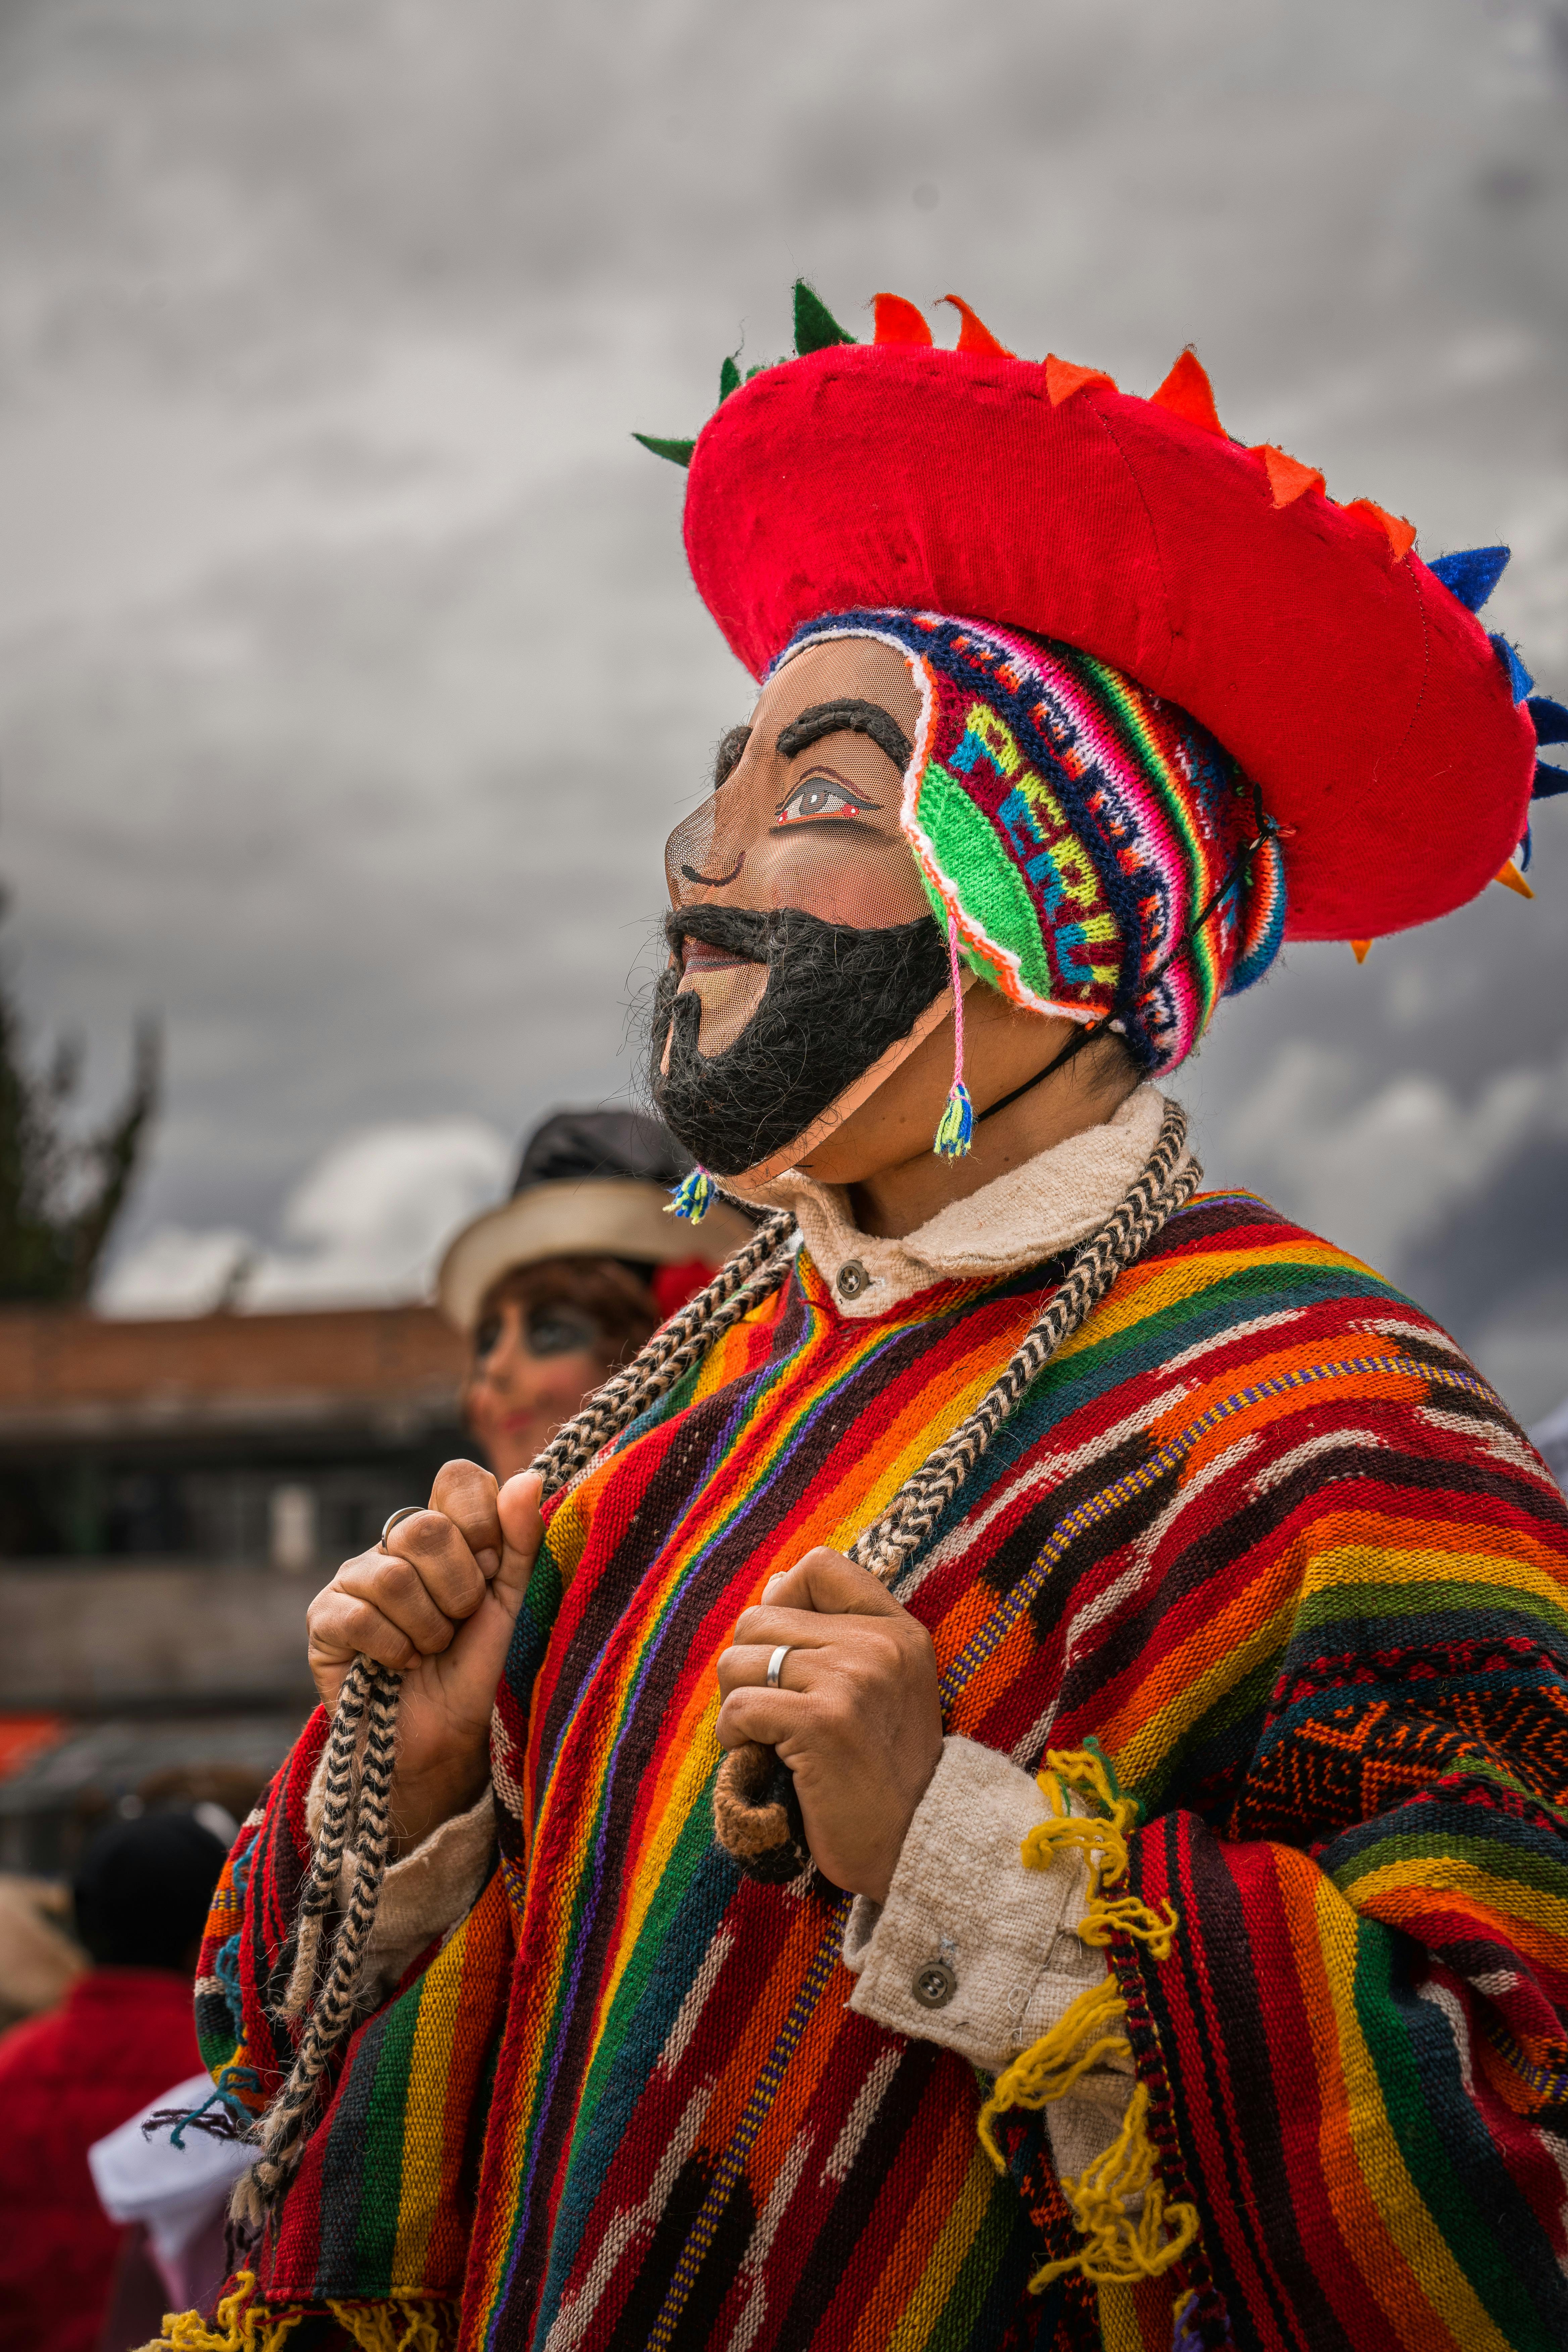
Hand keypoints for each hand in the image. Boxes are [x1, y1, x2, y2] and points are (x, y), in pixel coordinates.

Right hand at [306, 1459, 542, 1851]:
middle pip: (426, 1529)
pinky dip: (393, 1651)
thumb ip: (523, 1538)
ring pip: (392, 1576)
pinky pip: (359, 1617)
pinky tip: (399, 1665)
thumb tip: (529, 1476)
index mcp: (445, 1528)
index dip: (482, 1522)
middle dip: (459, 1589)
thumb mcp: (516, 1599)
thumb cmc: (482, 1663)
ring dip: (428, 1628)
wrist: (448, 1736)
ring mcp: (353, 1578)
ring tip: (430, 1650)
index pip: (457, 1478)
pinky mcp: (324, 1619)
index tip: (492, 1570)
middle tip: (459, 1623)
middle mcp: (394, 1544)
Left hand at [715, 1550, 943, 1902]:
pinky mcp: (821, 1724)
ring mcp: (851, 1681)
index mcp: (896, 1631)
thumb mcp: (884, 1686)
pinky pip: (739, 1706)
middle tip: (774, 1713)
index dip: (783, 1598)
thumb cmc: (884, 1771)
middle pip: (760, 1618)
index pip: (819, 1565)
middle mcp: (878, 1646)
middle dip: (750, 1668)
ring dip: (736, 1704)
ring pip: (738, 1661)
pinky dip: (733, 1736)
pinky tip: (759, 1759)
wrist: (915, 1846)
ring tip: (768, 1737)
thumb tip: (773, 1586)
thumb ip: (837, 1631)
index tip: (788, 1652)